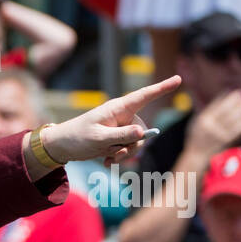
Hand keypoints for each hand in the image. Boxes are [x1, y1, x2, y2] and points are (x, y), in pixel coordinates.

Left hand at [41, 75, 182, 165]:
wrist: (62, 146)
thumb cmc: (77, 137)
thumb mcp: (98, 138)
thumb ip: (120, 136)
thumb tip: (142, 133)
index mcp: (118, 108)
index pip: (144, 96)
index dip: (162, 88)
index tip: (178, 79)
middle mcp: (122, 116)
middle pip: (142, 131)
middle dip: (132, 146)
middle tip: (115, 155)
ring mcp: (120, 128)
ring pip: (136, 143)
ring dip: (124, 154)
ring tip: (107, 158)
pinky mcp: (117, 138)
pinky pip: (128, 149)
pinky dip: (119, 157)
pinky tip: (105, 162)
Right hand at [183, 88, 240, 160]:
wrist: (197, 155)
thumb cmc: (197, 136)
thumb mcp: (196, 121)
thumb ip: (208, 110)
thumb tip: (222, 97)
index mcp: (203, 120)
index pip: (216, 105)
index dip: (226, 97)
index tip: (234, 91)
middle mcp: (210, 126)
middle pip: (226, 110)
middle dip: (236, 101)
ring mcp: (219, 133)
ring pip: (234, 119)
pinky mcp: (226, 140)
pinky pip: (238, 130)